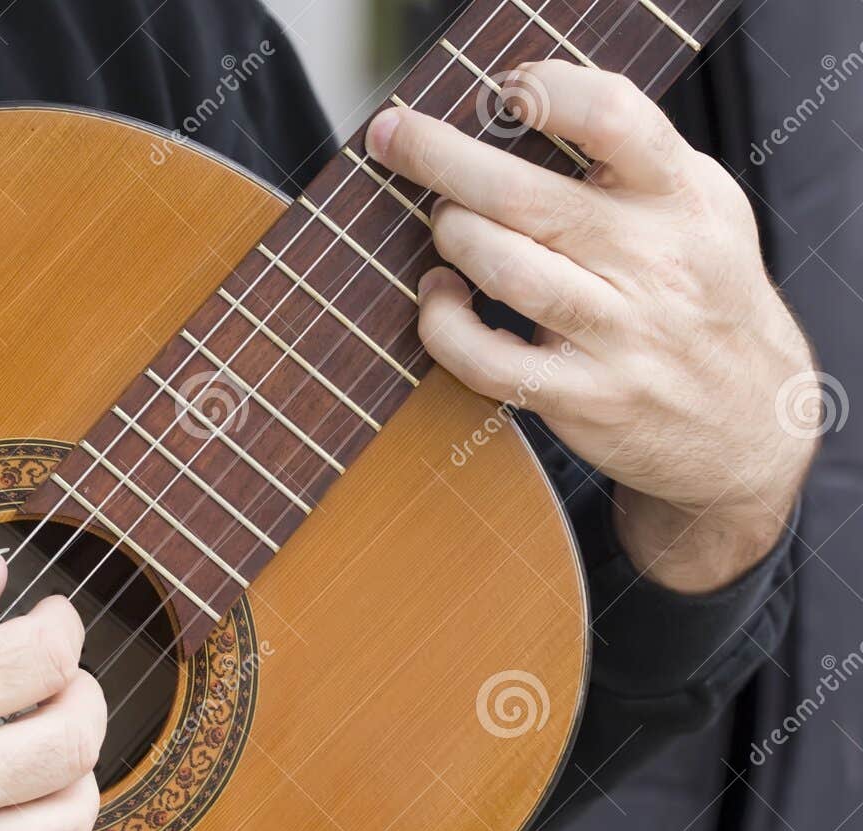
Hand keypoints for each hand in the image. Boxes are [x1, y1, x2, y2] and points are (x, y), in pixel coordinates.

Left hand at [365, 61, 818, 592]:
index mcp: (681, 198)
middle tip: (396, 138)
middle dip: (443, 159)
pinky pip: (485, 359)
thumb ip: (635, 160)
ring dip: (454, 238)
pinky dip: (442, 324)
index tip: (504, 90)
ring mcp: (616, 335)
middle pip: (529, 196)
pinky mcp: (580, 397)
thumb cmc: (704, 297)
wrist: (750, 424)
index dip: (547, 92)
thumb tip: (522, 106)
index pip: (615, 118)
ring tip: (445, 226)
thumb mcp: (703, 211)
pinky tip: (440, 297)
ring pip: (506, 271)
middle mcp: (652, 263)